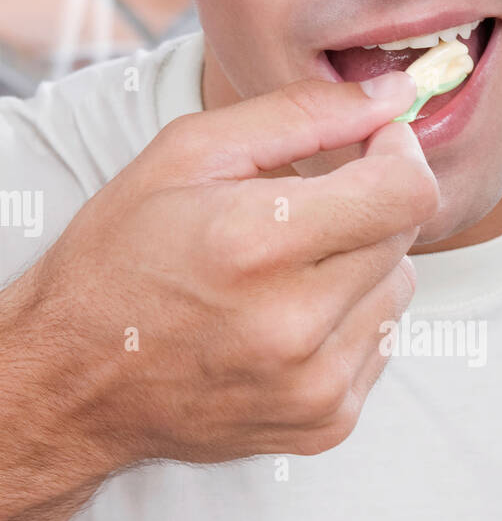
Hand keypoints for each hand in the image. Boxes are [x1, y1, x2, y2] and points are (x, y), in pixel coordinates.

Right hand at [12, 69, 437, 472]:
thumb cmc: (122, 258)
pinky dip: (347, 323)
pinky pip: (380, 346)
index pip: (405, 192)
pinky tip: (287, 322)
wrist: (77, 381)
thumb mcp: (188, 156)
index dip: (401, 154)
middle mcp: (295, 325)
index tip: (377, 145)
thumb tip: (393, 95)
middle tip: (304, 211)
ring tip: (285, 274)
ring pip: (398, 293)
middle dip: (368, 208)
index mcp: (258, 244)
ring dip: (360, 269)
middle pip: (404, 239)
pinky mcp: (326, 424)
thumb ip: (301, 114)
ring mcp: (314, 386)